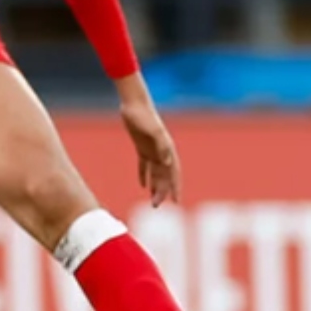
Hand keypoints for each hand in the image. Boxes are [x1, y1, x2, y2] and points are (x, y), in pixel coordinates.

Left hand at [119, 89, 180, 206]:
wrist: (133, 103)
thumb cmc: (142, 116)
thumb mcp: (152, 130)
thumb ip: (161, 145)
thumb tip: (168, 162)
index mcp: (167, 149)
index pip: (174, 173)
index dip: (175, 187)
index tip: (176, 202)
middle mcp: (162, 151)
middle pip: (164, 176)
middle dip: (163, 192)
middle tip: (156, 206)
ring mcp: (152, 149)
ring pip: (156, 173)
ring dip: (155, 186)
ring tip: (153, 201)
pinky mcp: (142, 146)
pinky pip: (145, 165)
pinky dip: (144, 175)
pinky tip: (143, 185)